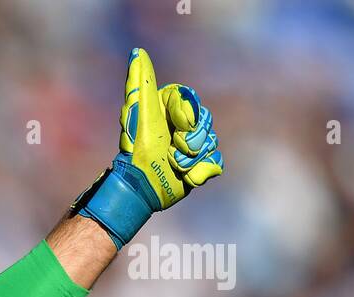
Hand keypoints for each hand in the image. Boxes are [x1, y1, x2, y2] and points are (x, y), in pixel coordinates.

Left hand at [74, 48, 223, 248]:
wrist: (141, 187)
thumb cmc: (138, 150)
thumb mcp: (140, 113)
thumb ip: (141, 82)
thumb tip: (137, 52)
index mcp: (167, 111)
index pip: (190, 101)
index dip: (187, 114)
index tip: (178, 127)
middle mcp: (181, 126)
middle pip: (204, 121)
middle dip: (190, 139)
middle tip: (172, 151)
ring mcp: (191, 145)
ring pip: (211, 142)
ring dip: (191, 157)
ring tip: (174, 165)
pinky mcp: (199, 165)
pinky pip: (215, 162)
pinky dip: (202, 171)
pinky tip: (187, 177)